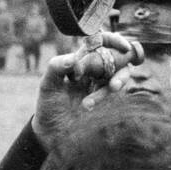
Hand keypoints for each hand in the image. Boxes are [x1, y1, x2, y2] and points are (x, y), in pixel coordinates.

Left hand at [31, 32, 141, 149]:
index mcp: (80, 58)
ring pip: (120, 72)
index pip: (100, 41)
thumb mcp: (47, 85)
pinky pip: (112, 89)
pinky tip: (87, 104)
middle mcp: (93, 66)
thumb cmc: (48, 104)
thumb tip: (72, 58)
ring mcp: (100, 81)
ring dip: (119, 78)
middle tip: (117, 68)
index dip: (113, 39)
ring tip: (113, 88)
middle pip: (117, 55)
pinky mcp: (104, 95)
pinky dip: (104, 93)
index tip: (121, 45)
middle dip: (122, 61)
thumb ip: (56, 68)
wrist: (51, 130)